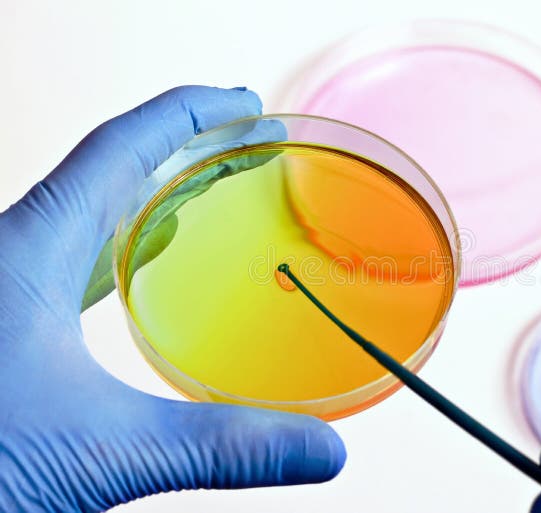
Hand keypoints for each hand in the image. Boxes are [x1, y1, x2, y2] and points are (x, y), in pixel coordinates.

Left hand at [0, 86, 345, 512]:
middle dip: (179, 149)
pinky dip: (113, 255)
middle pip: (105, 172)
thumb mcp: (99, 450)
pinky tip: (131, 281)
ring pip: (81, 218)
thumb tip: (324, 451)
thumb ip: (218, 447)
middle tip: (239, 145)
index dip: (188, 115)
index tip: (244, 103)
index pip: (120, 149)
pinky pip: (64, 265)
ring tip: (201, 198)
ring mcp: (4, 290)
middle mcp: (10, 256)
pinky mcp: (2, 328)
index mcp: (28, 251)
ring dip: (145, 197)